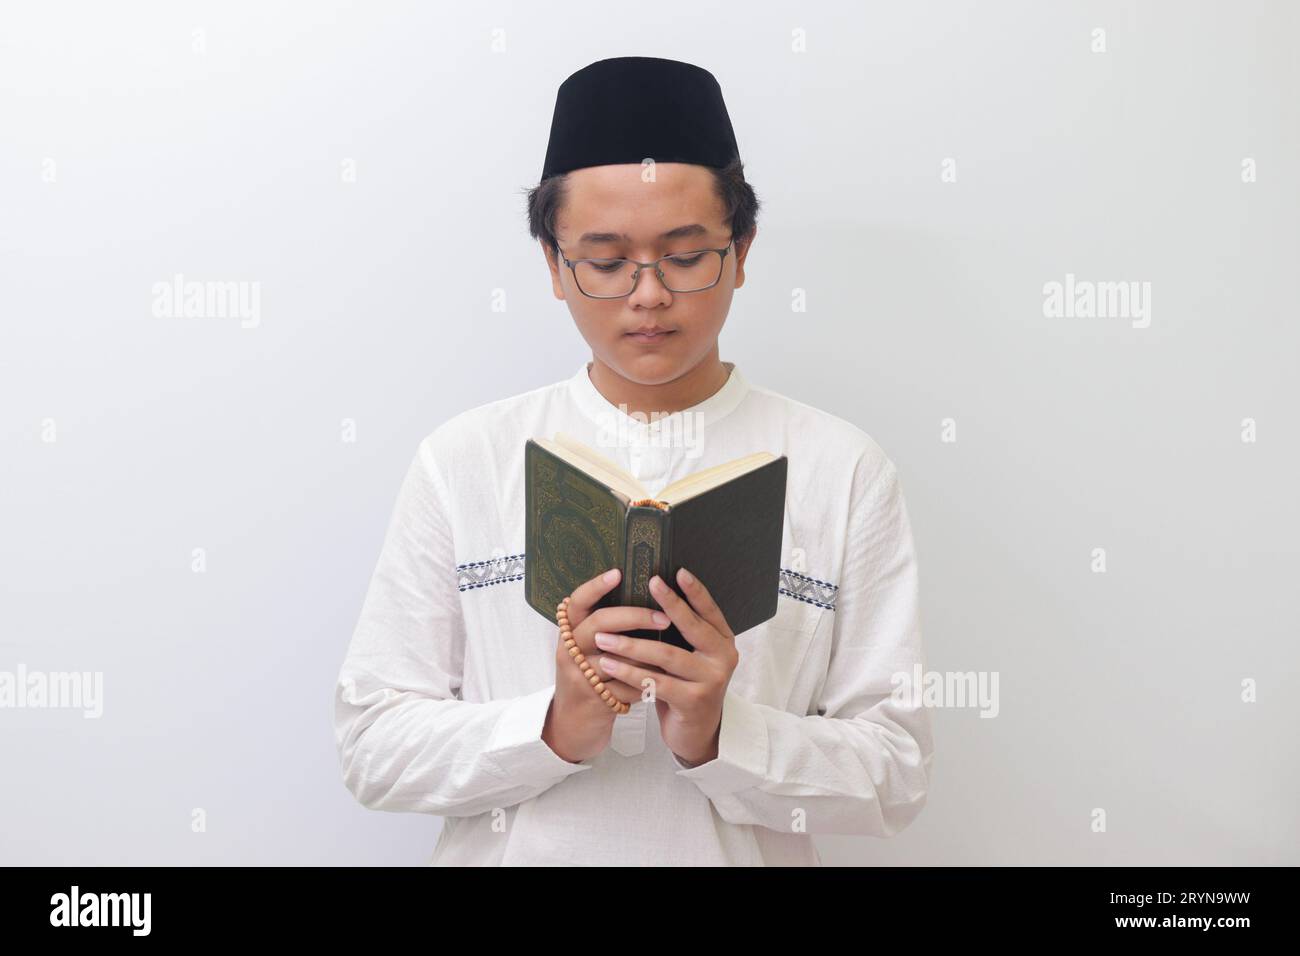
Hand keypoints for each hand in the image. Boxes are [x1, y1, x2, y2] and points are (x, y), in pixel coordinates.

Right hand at [543, 567, 671, 762]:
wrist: (573, 724)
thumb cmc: (590, 677)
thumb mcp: (588, 648)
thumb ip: (606, 626)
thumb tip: (644, 595)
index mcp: (570, 632)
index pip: (577, 602)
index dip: (596, 586)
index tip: (619, 572)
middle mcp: (570, 651)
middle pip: (599, 624)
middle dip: (634, 617)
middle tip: (663, 617)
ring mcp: (580, 676)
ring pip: (616, 658)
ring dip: (646, 654)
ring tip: (671, 646)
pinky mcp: (594, 700)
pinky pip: (624, 687)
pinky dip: (645, 682)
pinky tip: (663, 677)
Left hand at [591, 567, 736, 766]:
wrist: (697, 734)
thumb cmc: (686, 686)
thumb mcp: (691, 657)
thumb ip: (681, 633)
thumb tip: (650, 596)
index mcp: (723, 641)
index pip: (710, 610)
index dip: (694, 591)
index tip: (676, 571)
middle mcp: (723, 657)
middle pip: (691, 626)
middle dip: (666, 604)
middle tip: (646, 584)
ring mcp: (711, 680)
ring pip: (666, 655)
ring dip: (631, 644)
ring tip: (603, 636)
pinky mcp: (693, 701)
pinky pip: (656, 682)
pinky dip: (629, 672)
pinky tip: (609, 665)